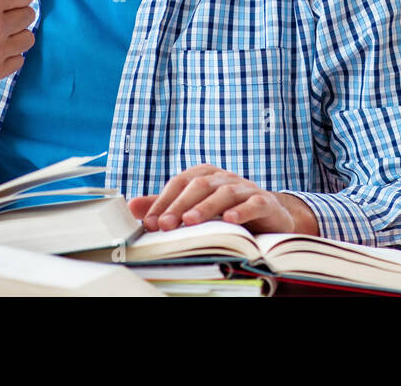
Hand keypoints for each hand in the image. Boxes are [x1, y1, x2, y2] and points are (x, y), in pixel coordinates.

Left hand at [127, 164, 318, 235]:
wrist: (269, 214)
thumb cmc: (226, 209)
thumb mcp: (194, 207)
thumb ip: (166, 206)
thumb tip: (132, 205)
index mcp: (205, 175)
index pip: (179, 183)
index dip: (164, 201)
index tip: (151, 222)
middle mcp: (224, 178)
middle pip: (199, 185)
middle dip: (180, 205)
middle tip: (165, 225)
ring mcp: (245, 188)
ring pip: (224, 192)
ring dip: (206, 207)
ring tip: (191, 221)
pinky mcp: (265, 202)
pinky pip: (254, 203)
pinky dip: (242, 210)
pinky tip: (230, 219)